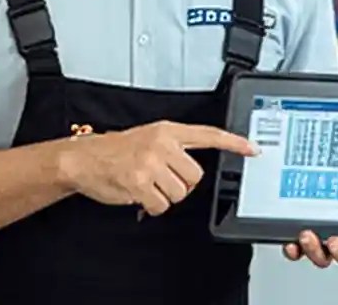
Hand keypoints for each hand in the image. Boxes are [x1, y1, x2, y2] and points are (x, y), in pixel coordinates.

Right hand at [58, 120, 256, 214]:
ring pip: (180, 193)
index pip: (208, 134)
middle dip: (181, 184)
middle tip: (162, 180)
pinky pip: (161, 205)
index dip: (233, 143)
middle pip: (195, 176)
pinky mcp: (139, 182)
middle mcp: (162, 144)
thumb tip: (195, 171)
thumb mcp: (150, 138)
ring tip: (147, 185)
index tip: (252, 149)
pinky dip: (152, 206)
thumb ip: (175, 148)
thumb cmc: (117, 151)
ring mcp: (151, 162)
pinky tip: (139, 194)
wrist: (84, 159)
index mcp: (168, 131)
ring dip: (164, 196)